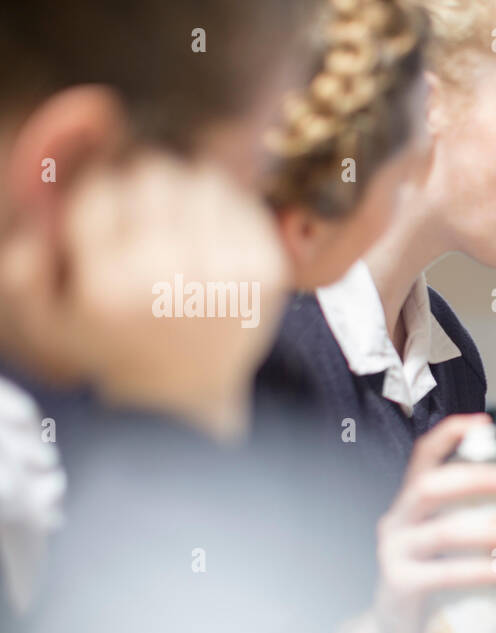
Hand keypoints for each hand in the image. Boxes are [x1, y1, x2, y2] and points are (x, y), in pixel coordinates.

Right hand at [62, 152, 289, 434]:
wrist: (183, 390)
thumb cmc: (108, 344)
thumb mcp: (45, 319)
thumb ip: (23, 261)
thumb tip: (43, 205)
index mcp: (109, 285)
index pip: (99, 188)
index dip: (97, 184)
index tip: (104, 202)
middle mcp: (168, 277)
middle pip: (152, 173)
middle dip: (139, 179)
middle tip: (140, 202)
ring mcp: (224, 273)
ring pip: (200, 177)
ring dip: (183, 185)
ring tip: (175, 212)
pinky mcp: (264, 271)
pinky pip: (242, 201)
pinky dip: (224, 203)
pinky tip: (209, 228)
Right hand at [334, 414, 495, 632]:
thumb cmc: (429, 583)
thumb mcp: (451, 547)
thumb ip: (481, 527)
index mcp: (411, 505)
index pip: (423, 458)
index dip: (449, 436)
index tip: (482, 422)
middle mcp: (397, 521)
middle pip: (430, 485)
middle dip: (471, 478)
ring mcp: (394, 552)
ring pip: (441, 530)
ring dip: (487, 529)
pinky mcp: (398, 585)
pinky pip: (440, 574)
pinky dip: (476, 570)